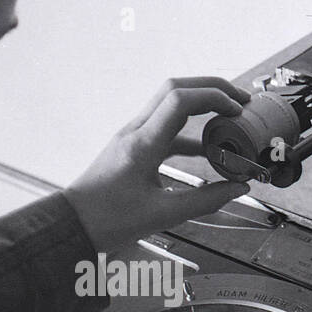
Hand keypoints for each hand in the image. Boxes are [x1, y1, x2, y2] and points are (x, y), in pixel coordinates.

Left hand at [63, 77, 250, 252]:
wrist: (73, 224)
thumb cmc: (106, 220)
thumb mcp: (162, 215)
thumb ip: (205, 201)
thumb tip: (236, 188)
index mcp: (142, 144)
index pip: (180, 100)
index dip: (214, 97)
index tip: (236, 110)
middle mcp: (136, 132)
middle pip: (176, 88)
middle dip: (211, 88)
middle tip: (239, 100)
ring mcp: (132, 136)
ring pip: (170, 104)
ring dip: (200, 106)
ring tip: (228, 119)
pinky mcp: (132, 147)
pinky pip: (165, 128)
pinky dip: (189, 133)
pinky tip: (205, 150)